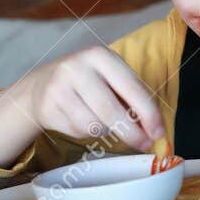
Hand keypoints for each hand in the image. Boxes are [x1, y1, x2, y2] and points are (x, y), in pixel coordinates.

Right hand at [15, 45, 165, 151]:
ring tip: (101, 120)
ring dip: (105, 131)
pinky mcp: (47, 108)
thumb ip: (132, 97)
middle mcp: (77, 68)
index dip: (149, 113)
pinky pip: (78, 131)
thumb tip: (154, 128)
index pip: (131, 88)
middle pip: (111, 111)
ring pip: (94, 125)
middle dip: (131, 132)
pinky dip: (87, 133)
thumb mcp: (110, 77)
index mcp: (100, 55)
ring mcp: (58, 88)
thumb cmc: (88, 82)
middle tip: (144, 144)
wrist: (41, 85)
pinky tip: (82, 120)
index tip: (159, 132)